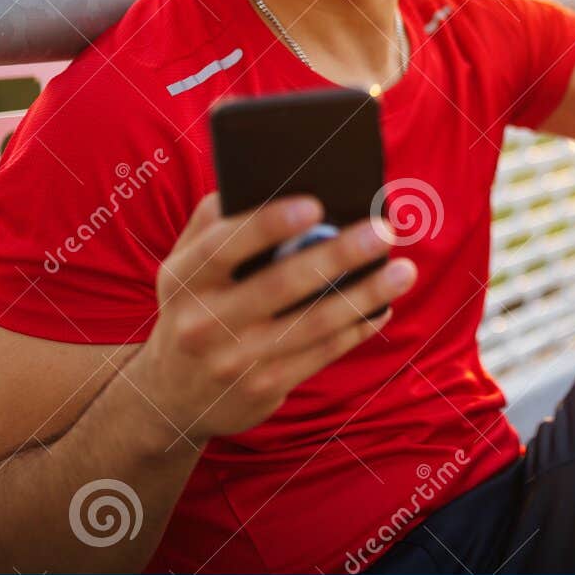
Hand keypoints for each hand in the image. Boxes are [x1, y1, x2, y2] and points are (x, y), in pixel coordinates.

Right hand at [124, 193, 415, 444]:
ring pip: (311, 324)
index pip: (225, 244)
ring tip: (404, 270)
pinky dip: (356, 328)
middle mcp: (204, 321)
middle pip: (280, 284)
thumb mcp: (185, 265)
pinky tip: (382, 307)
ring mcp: (234, 360)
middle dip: (338, 255)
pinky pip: (320, 354)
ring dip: (364, 295)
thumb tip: (271, 179)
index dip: (269, 223)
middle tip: (384, 230)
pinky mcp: (262, 388)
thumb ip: (214, 221)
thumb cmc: (194, 305)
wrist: (171, 395)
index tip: (316, 203)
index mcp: (184, 277)